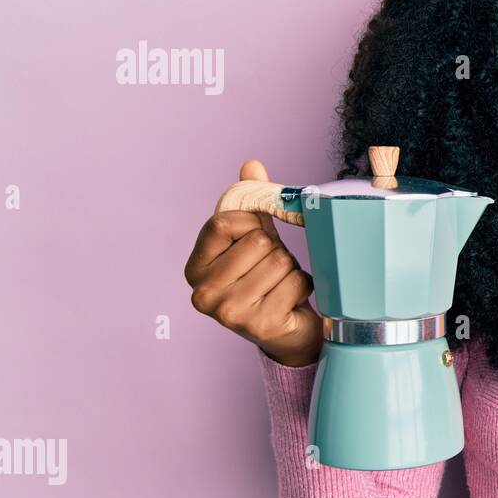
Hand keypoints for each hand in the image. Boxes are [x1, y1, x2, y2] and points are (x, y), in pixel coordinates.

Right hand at [184, 159, 323, 367]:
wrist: (288, 332)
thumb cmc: (267, 281)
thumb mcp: (255, 240)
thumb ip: (250, 204)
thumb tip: (252, 165)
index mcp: (195, 268)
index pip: (223, 222)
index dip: (250, 222)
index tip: (257, 235)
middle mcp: (203, 293)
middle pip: (258, 241)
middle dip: (275, 250)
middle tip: (272, 270)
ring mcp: (229, 312)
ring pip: (279, 261)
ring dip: (291, 270)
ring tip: (281, 286)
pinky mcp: (259, 325)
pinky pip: (295, 282)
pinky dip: (303, 287)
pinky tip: (291, 301)